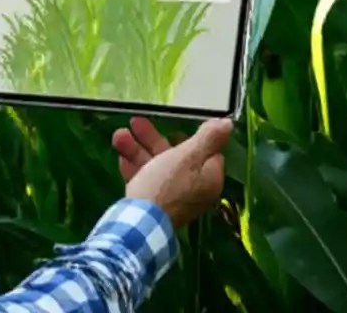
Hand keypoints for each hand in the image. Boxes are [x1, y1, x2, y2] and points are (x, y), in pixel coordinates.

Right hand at [112, 116, 231, 228]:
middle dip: (152, 138)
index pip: (207, 152)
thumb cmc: (166, 184)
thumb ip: (209, 137)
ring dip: (136, 149)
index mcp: (208, 178)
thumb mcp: (188, 156)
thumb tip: (228, 123)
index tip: (176, 122)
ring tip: (118, 135)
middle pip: (176, 157)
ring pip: (156, 166)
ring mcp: (172, 197)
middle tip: (135, 122)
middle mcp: (194, 189)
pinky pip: (146, 180)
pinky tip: (120, 156)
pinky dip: (134, 167)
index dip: (191, 136)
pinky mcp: (153, 204)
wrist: (139, 223)